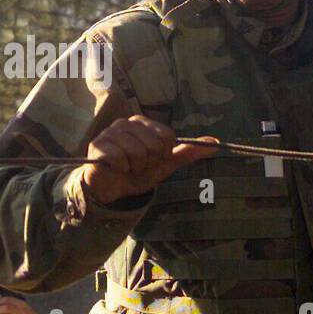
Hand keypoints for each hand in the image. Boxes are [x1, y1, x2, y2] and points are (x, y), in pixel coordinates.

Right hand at [79, 115, 219, 205]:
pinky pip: (118, 158)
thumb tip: (216, 143)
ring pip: (136, 151)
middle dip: (149, 162)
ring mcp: (109, 133)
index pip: (167, 137)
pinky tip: (115, 169)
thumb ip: (188, 152)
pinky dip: (121, 169)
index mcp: (142, 123)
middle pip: (153, 144)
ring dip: (134, 167)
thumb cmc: (137, 173)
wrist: (112, 190)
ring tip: (126, 168)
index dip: (163, 154)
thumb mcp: (165, 164)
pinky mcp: (96, 146)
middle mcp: (125, 123)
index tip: (153, 160)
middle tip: (138, 166)